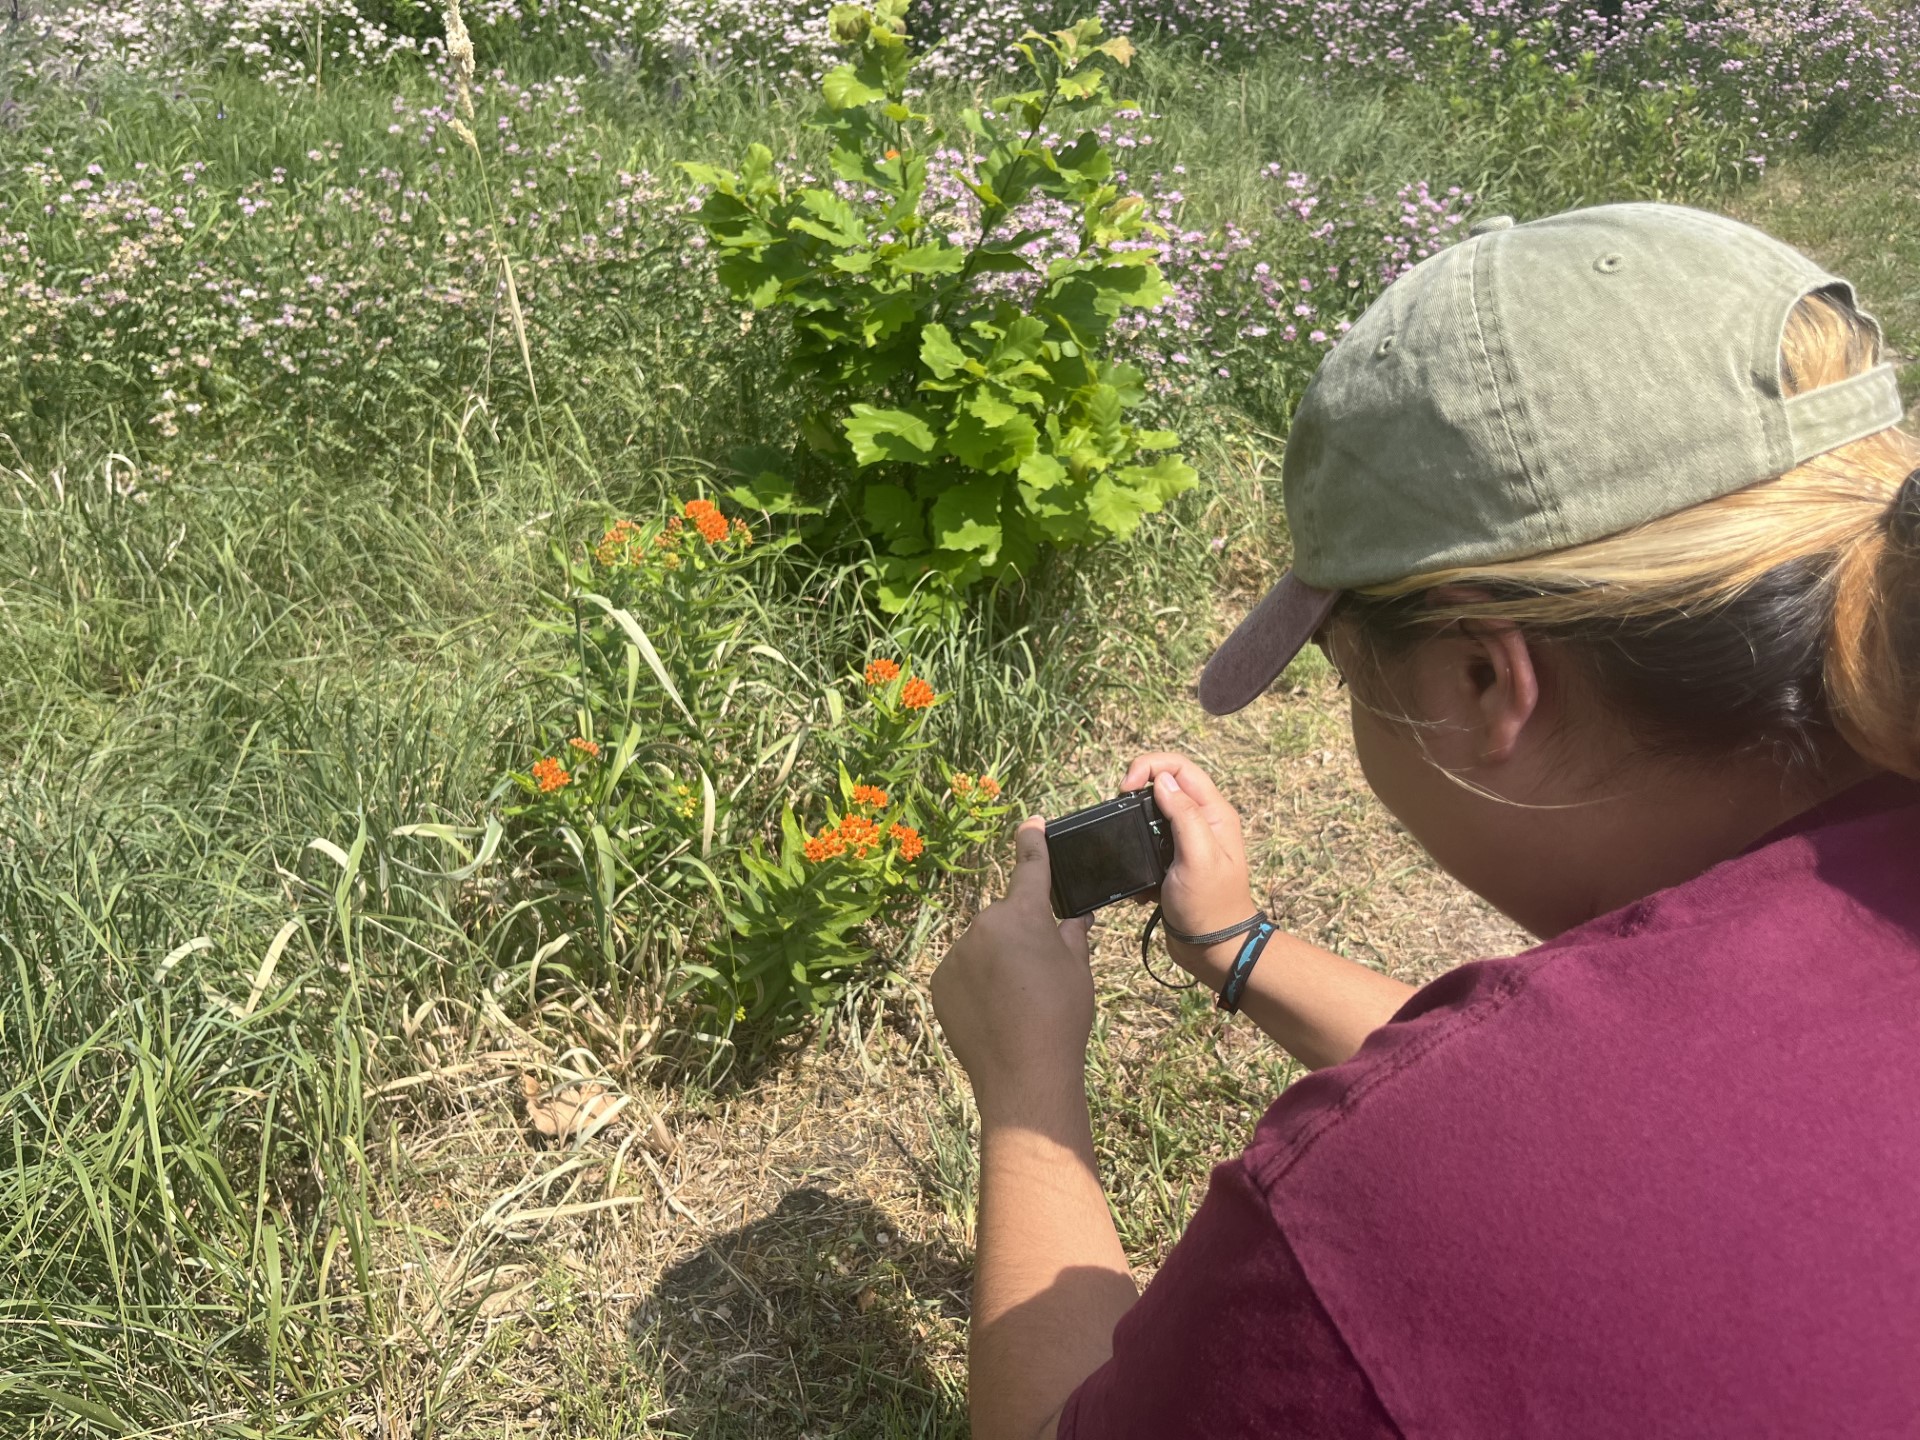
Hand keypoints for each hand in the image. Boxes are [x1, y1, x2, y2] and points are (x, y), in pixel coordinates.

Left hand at [931, 818, 1095, 1121]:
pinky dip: (975, 986)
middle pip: (1005, 919)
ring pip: (981, 947)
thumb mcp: (1078, 969)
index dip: (1033, 842)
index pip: (1030, 867)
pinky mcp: (939, 982)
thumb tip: (1074, 914)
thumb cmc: (1061, 1018)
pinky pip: (961, 973)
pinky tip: (993, 1014)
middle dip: (1019, 937)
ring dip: (995, 963)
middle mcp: (983, 925)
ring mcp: (956, 954)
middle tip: (1039, 976)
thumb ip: (1072, 933)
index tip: (1031, 823)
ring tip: (1016, 1004)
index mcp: (1023, 914)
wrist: (1023, 1075)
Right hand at [1120, 752, 1257, 941]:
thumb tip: (1163, 779)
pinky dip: (1136, 853)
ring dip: (1134, 826)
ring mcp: (1187, 842)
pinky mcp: (1172, 862)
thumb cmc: (1210, 906)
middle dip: (1137, 792)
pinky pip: (1147, 843)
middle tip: (1120, 810)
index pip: (1180, 768)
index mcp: (1214, 813)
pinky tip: (1138, 874)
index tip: (1125, 788)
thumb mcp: (1198, 856)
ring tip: (1128, 844)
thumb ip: (1184, 814)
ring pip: (1153, 814)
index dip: (1149, 767)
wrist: (1213, 950)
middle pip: (1165, 785)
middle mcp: (1202, 822)